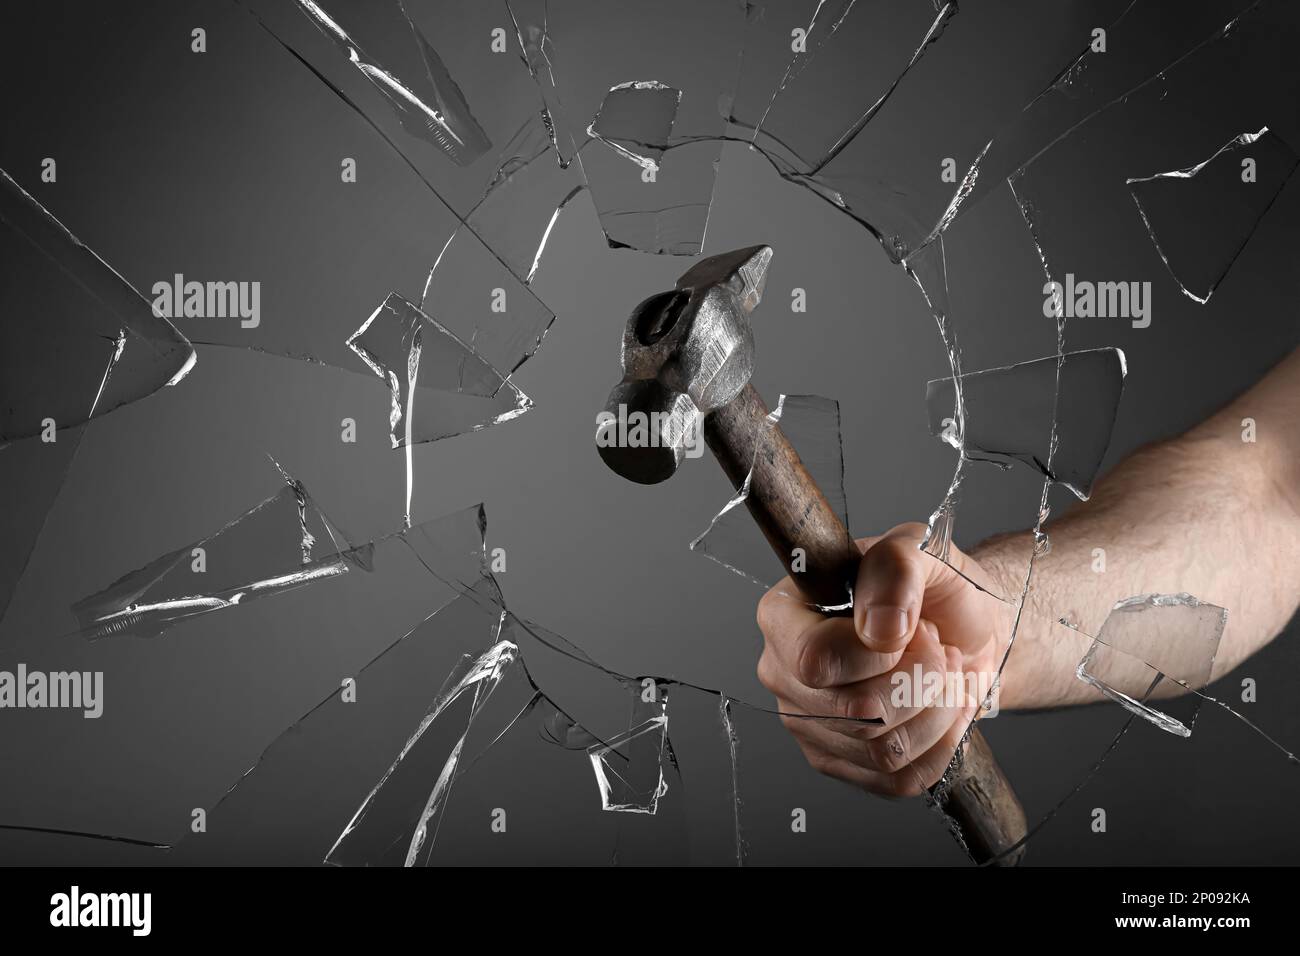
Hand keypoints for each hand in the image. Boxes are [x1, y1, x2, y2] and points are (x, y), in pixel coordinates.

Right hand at [755, 522, 1007, 795]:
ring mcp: (806, 722)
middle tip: (937, 649)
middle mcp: (782, 672)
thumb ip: (896, 566)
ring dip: (936, 711)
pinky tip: (944, 709)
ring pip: (882, 750)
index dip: (881, 653)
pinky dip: (941, 746)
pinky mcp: (839, 761)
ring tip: (944, 675)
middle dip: (921, 681)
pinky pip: (898, 780)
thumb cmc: (933, 587)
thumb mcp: (921, 549)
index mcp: (783, 614)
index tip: (913, 626)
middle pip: (856, 713)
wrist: (966, 629)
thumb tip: (878, 630)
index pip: (816, 659)